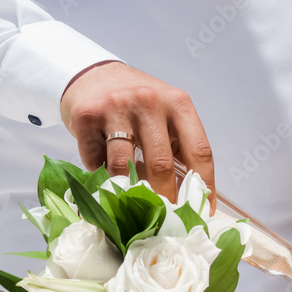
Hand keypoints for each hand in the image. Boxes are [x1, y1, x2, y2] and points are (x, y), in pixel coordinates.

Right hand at [60, 62, 214, 204]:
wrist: (92, 74)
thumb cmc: (137, 103)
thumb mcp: (166, 114)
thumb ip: (180, 146)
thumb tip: (193, 196)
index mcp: (178, 104)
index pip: (199, 151)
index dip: (204, 185)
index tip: (202, 210)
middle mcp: (149, 102)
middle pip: (161, 164)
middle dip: (164, 197)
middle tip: (164, 217)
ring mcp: (116, 107)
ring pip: (124, 165)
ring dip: (128, 189)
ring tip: (132, 200)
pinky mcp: (86, 116)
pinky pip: (96, 159)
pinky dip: (101, 173)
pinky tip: (104, 171)